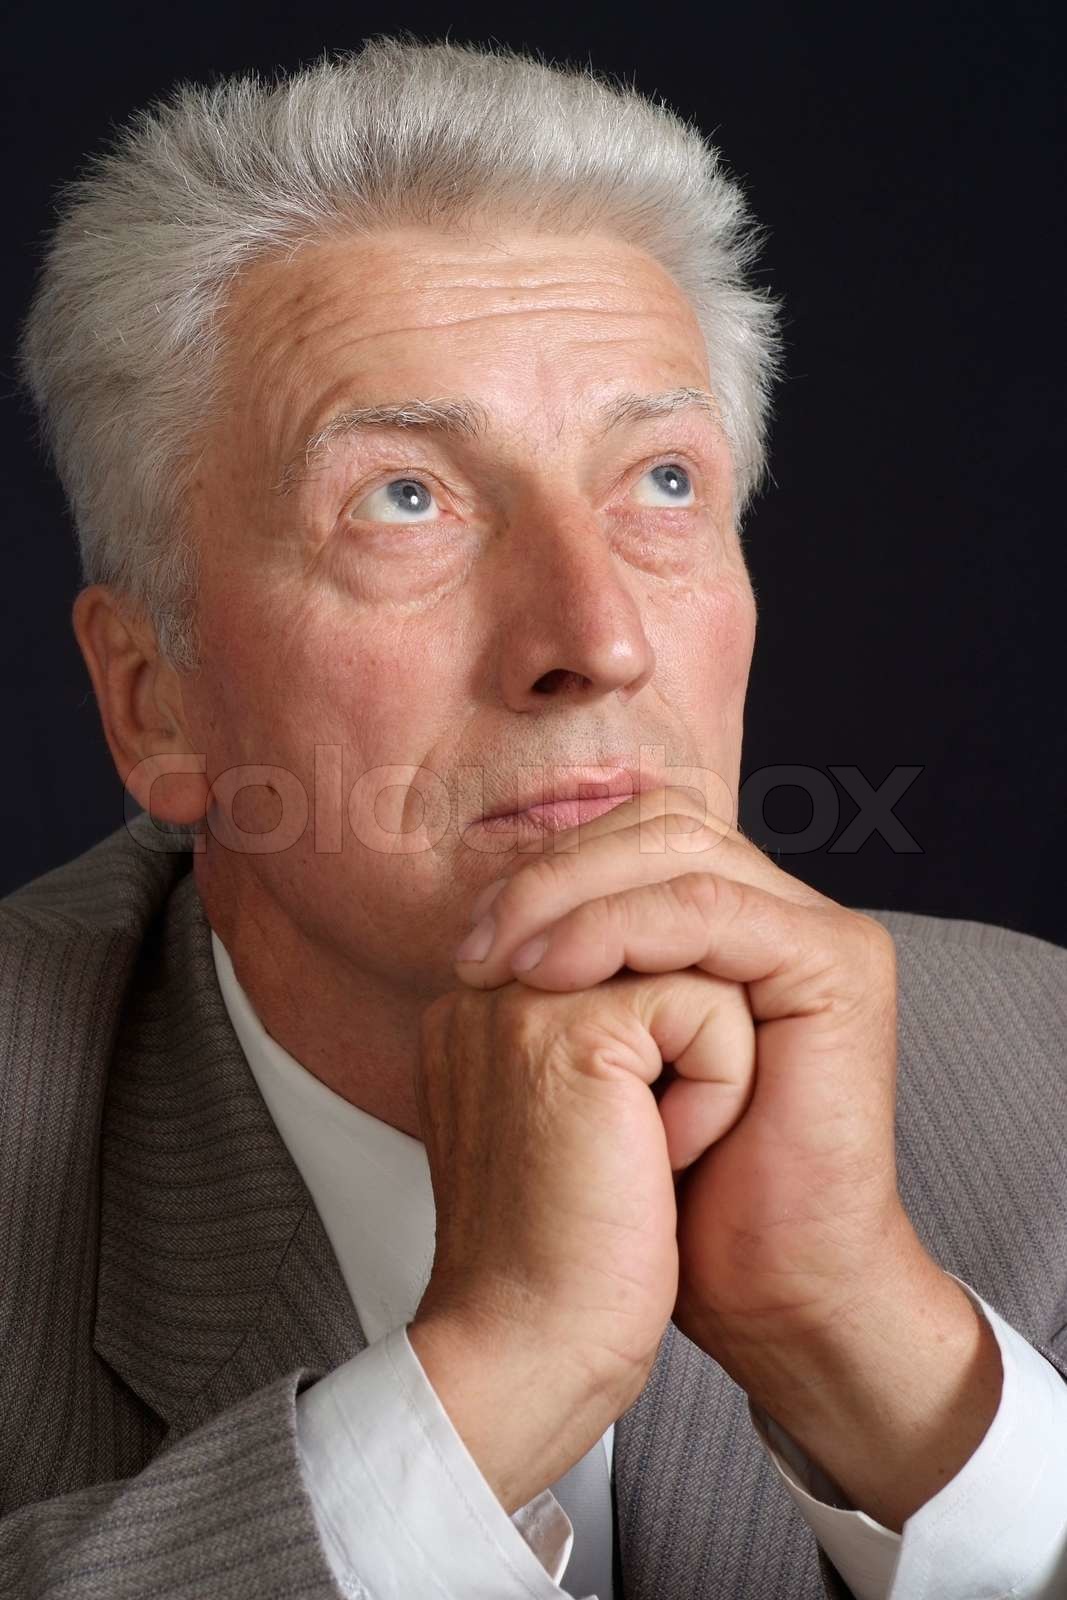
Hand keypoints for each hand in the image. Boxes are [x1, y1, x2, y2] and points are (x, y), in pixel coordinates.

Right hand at [410, 955, 755, 1510]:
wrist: (532, 1353)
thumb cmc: (561, 1266)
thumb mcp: (570, 1127)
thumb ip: (591, 1042)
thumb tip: (664, 1000)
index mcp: (476, 1012)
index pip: (616, 946)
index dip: (669, 1030)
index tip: (645, 1129)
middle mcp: (486, 991)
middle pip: (657, 944)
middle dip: (693, 1035)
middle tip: (656, 1142)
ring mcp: (521, 1000)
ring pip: (693, 967)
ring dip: (710, 1066)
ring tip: (654, 1151)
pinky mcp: (575, 1029)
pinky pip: (711, 1005)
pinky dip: (719, 1089)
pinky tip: (665, 1159)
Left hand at [451, 786, 926, 1386]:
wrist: (756, 1288)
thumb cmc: (669, 1194)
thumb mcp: (594, 1060)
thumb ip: (571, 975)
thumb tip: (481, 917)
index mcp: (732, 925)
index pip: (633, 836)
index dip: (547, 869)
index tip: (466, 946)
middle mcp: (778, 914)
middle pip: (656, 824)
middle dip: (552, 874)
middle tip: (479, 951)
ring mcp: (815, 933)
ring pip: (678, 849)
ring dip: (575, 896)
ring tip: (513, 969)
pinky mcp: (838, 966)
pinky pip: (711, 910)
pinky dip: (626, 931)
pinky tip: (559, 977)